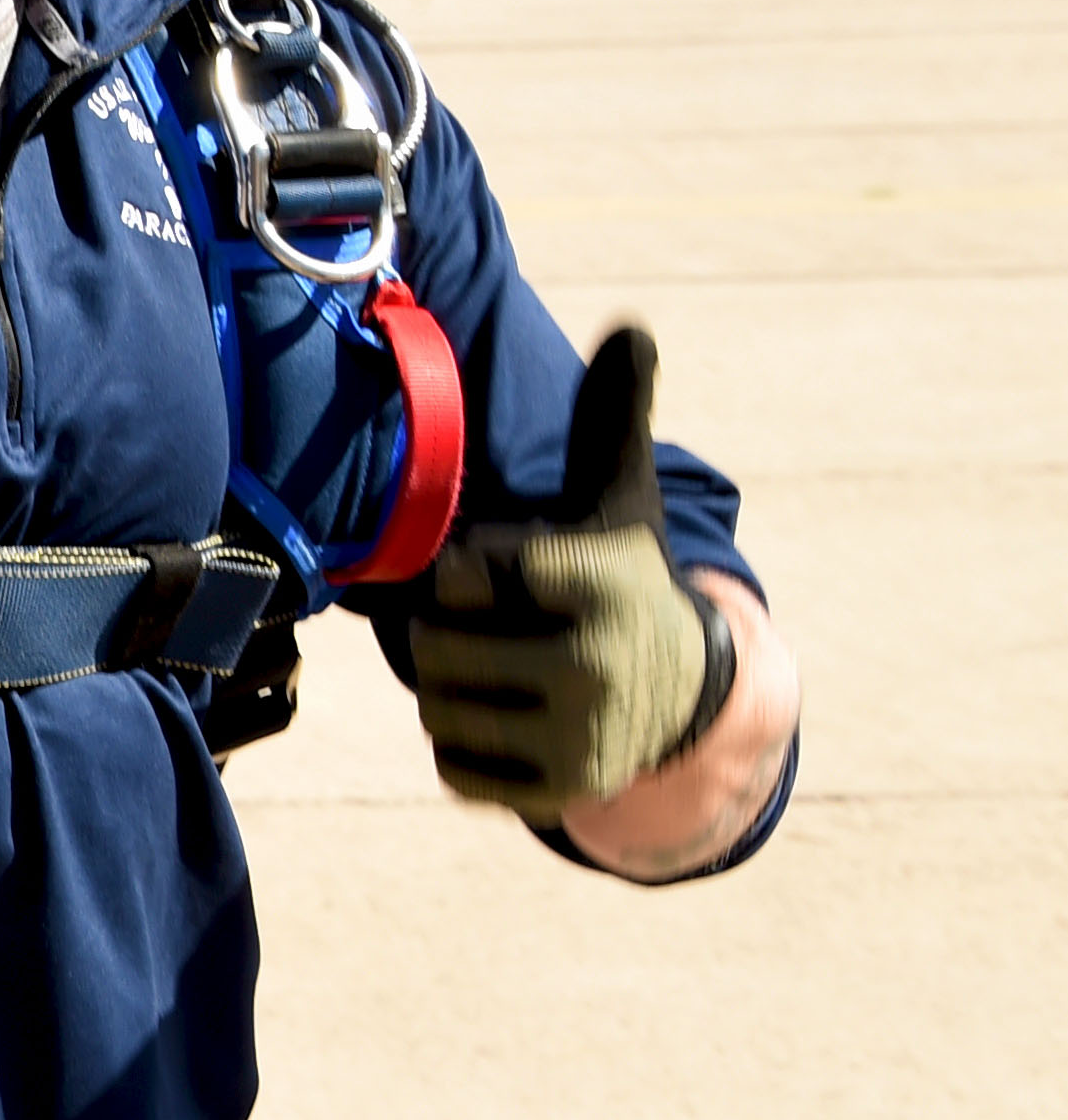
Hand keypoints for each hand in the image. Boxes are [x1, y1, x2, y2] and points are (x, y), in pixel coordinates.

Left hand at [409, 327, 735, 817]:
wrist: (686, 696)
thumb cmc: (621, 580)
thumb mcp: (619, 502)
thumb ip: (612, 418)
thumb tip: (635, 325)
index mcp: (599, 581)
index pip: (459, 573)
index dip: (465, 571)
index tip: (505, 574)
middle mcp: (595, 664)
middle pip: (432, 643)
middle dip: (449, 632)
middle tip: (498, 629)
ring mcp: (580, 738)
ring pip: (435, 706)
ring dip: (452, 690)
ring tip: (509, 672)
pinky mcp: (558, 795)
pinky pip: (452, 767)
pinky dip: (465, 748)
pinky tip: (515, 722)